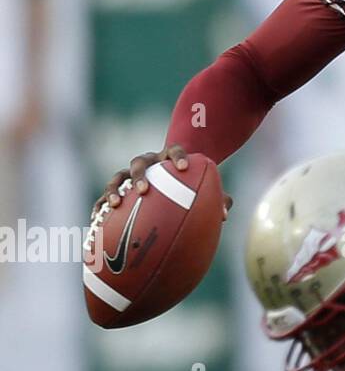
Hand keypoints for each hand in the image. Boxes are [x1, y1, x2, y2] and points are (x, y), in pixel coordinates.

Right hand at [92, 144, 232, 221]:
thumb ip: (217, 196)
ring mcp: (132, 172)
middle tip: (143, 190)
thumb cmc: (192, 179)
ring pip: (119, 176)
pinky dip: (101, 205)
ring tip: (115, 205)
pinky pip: (107, 194)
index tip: (183, 167)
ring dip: (115, 189)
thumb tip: (223, 215)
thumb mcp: (205, 184)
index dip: (178, 156)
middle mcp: (149, 161)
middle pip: (140, 162)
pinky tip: (96, 221)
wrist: (173, 167)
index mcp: (171, 156)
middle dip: (140, 175)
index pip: (175, 150)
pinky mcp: (121, 185)